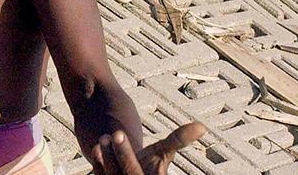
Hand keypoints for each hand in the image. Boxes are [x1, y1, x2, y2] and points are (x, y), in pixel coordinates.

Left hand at [90, 122, 205, 174]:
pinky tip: (96, 148)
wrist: (128, 173)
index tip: (128, 136)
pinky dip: (98, 164)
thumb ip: (178, 141)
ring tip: (105, 137)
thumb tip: (201, 127)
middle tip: (118, 133)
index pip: (150, 174)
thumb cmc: (148, 165)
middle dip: (125, 155)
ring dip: (109, 157)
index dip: (134, 157)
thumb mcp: (161, 153)